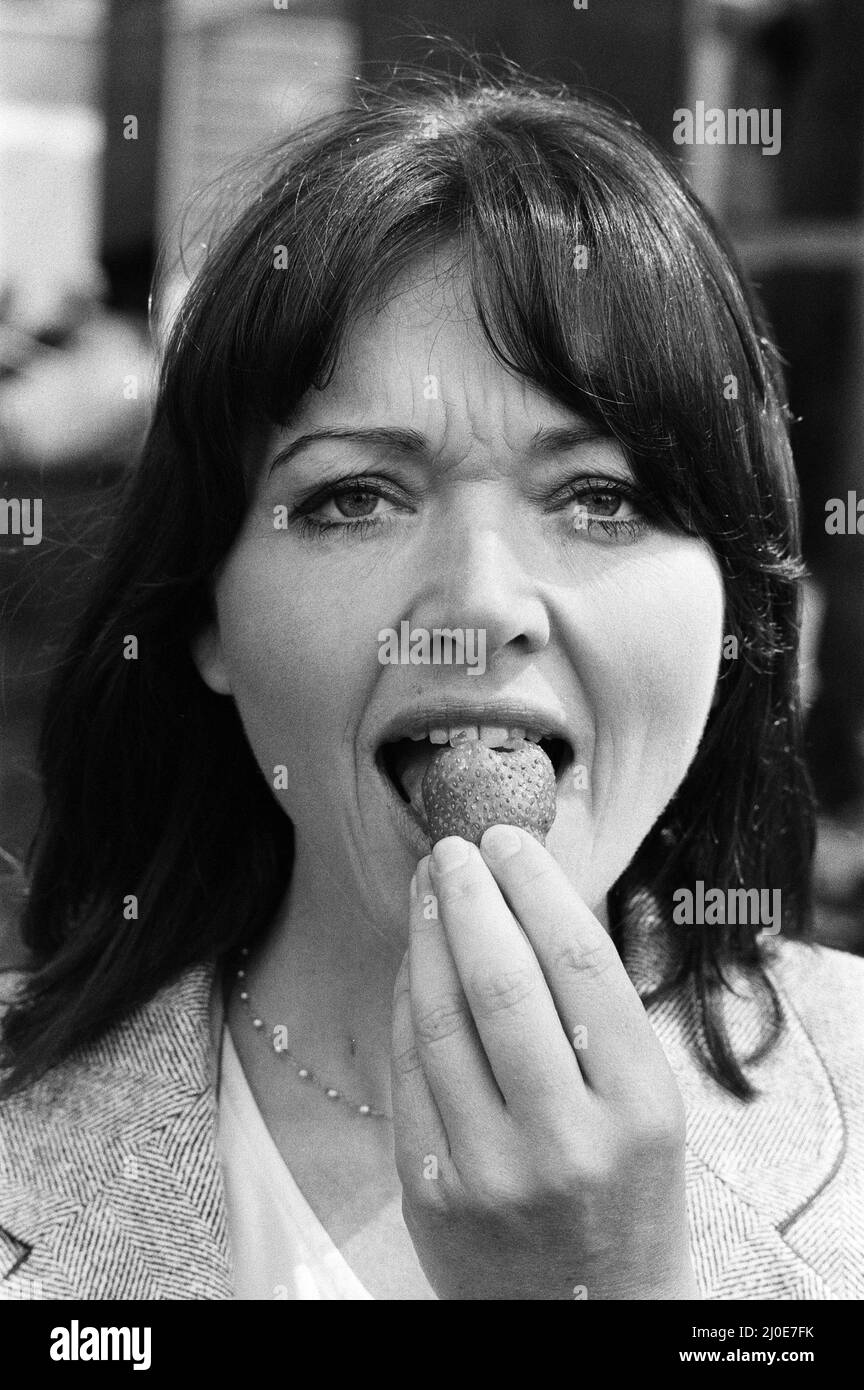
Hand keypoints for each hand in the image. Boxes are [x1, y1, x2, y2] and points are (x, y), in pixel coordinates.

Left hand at [390, 825, 697, 1300]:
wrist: (587, 1322)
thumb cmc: (626, 1196)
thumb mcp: (650, 1109)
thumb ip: (601, 1012)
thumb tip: (538, 894)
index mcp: (642, 1107)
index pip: (580, 965)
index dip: (536, 887)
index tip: (509, 840)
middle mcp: (568, 1139)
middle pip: (501, 983)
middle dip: (467, 898)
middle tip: (451, 848)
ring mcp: (492, 1171)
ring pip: (440, 1021)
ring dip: (425, 939)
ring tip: (425, 888)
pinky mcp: (431, 1194)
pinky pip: (408, 1072)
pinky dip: (406, 1004)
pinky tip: (411, 963)